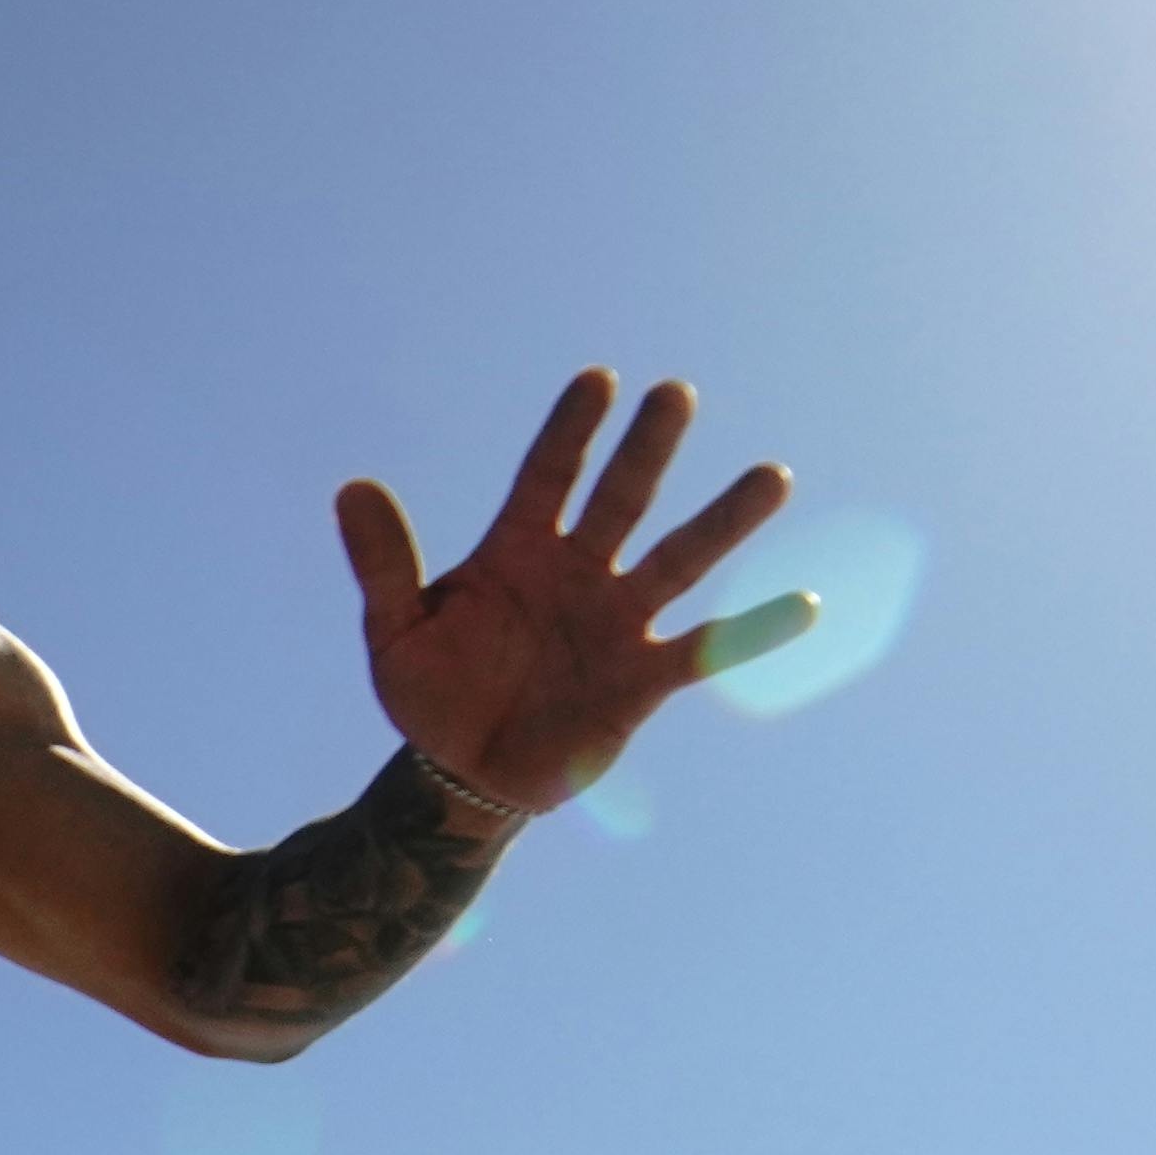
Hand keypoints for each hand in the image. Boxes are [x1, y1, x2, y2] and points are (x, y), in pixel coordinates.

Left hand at [334, 376, 798, 816]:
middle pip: (620, 499)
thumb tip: (352, 488)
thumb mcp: (395, 632)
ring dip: (724, 520)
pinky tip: (803, 604)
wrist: (461, 774)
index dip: (571, 431)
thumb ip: (384, 565)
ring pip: (679, 560)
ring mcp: (617, 621)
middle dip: (646, 450)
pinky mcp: (644, 679)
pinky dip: (753, 632)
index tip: (597, 380)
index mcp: (518, 550)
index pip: (548, 475)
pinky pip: (706, 652)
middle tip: (676, 393)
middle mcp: (579, 572)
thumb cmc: (431, 693)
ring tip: (772, 476)